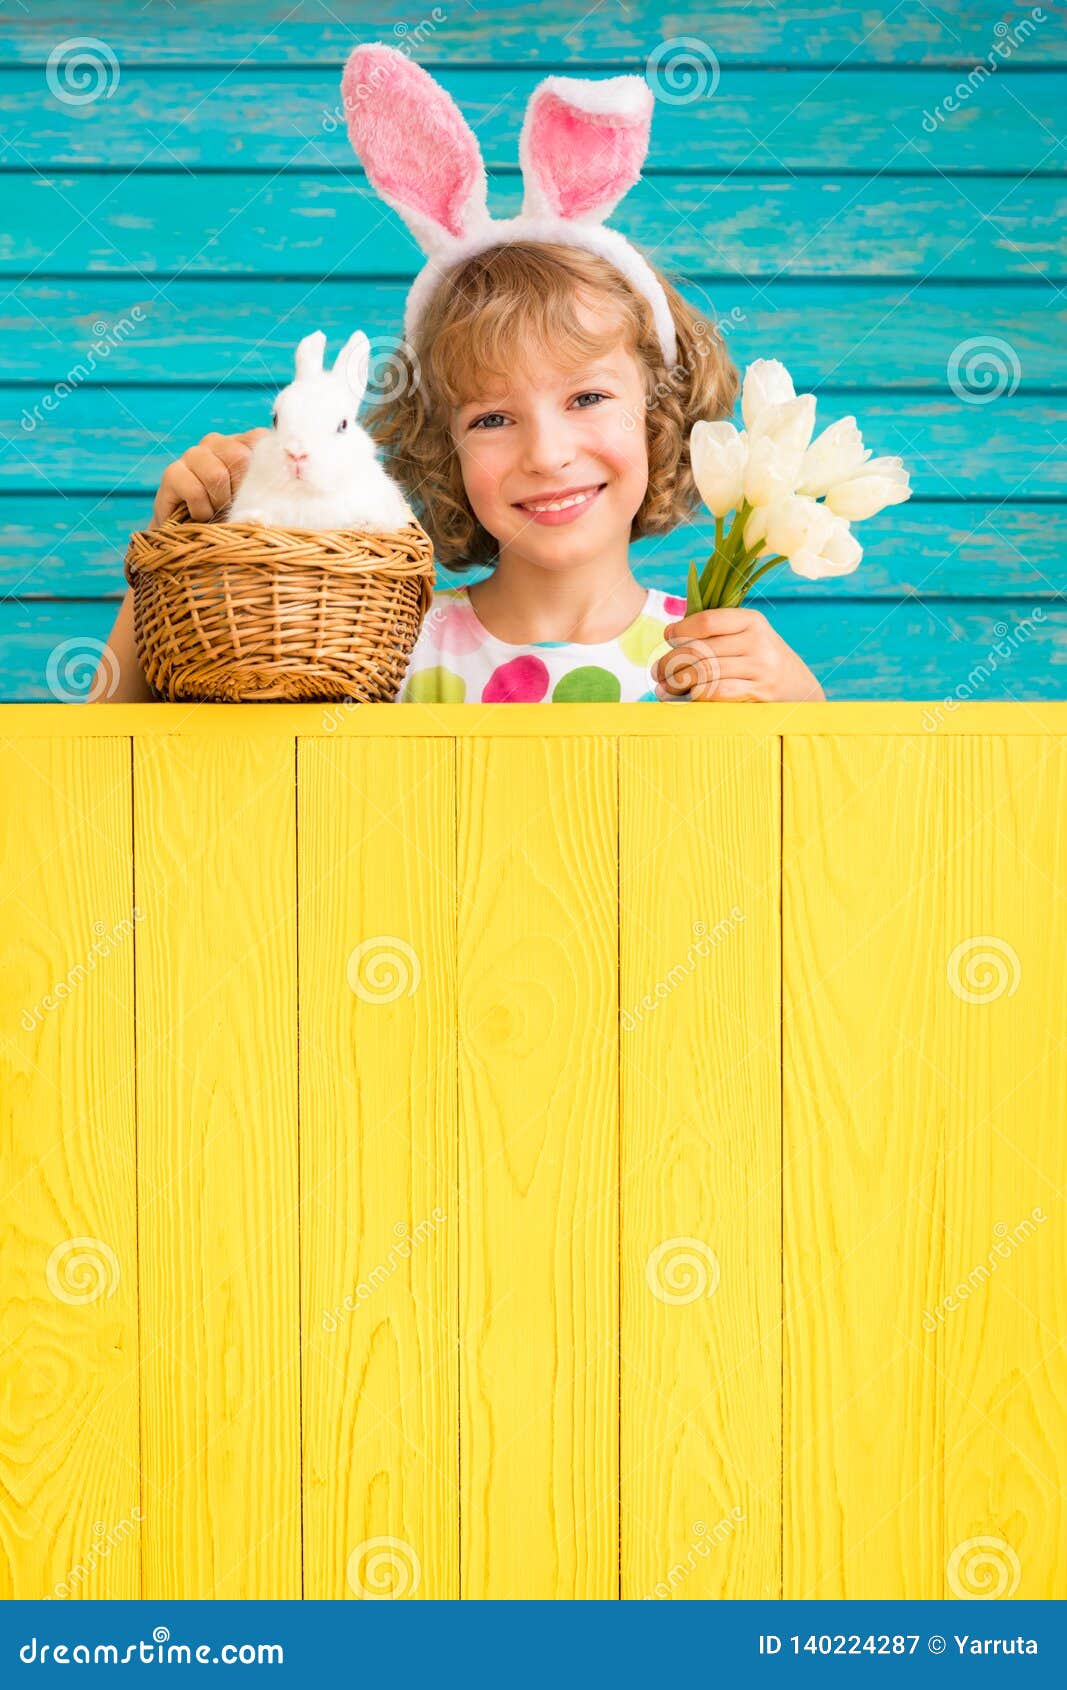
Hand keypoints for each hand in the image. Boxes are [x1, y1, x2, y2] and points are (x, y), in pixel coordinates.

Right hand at [150, 428, 269, 526]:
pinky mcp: (172, 473)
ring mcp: (193, 455)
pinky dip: (201, 511)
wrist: (191, 538)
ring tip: (216, 512)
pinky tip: (199, 515)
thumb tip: (298, 478)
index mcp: (241, 444)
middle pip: (239, 456)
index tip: (262, 494)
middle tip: (233, 506)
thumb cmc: (231, 518)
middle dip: (240, 492)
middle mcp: (216, 443)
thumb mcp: (259, 502)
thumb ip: (275, 486)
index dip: (264, 470)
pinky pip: (194, 490)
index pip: (260, 440)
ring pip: (216, 475)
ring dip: (219, 503)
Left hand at [652, 606, 825, 701]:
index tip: (668, 636)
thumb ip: (718, 632)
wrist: (800, 690)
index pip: (708, 621)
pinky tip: (685, 696)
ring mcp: (761, 668)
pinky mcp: (759, 692)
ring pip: (706, 672)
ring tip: (663, 688)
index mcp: (752, 621)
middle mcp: (758, 642)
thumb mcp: (749, 636)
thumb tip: (672, 636)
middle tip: (657, 671)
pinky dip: (696, 695)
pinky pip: (718, 692)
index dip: (682, 629)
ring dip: (677, 682)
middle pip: (702, 649)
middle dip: (672, 661)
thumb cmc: (762, 660)